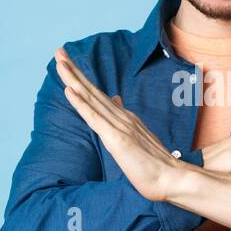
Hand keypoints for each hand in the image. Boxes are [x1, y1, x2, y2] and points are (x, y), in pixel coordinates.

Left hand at [54, 46, 182, 201]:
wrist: (172, 179)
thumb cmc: (155, 165)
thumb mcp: (137, 137)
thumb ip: (124, 118)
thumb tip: (115, 99)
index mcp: (125, 118)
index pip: (98, 95)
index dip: (81, 79)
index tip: (67, 63)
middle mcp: (122, 117)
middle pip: (92, 90)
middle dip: (73, 70)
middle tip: (58, 51)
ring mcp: (120, 126)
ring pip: (91, 99)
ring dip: (73, 79)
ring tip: (59, 62)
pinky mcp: (117, 139)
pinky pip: (95, 118)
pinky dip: (81, 103)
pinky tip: (69, 90)